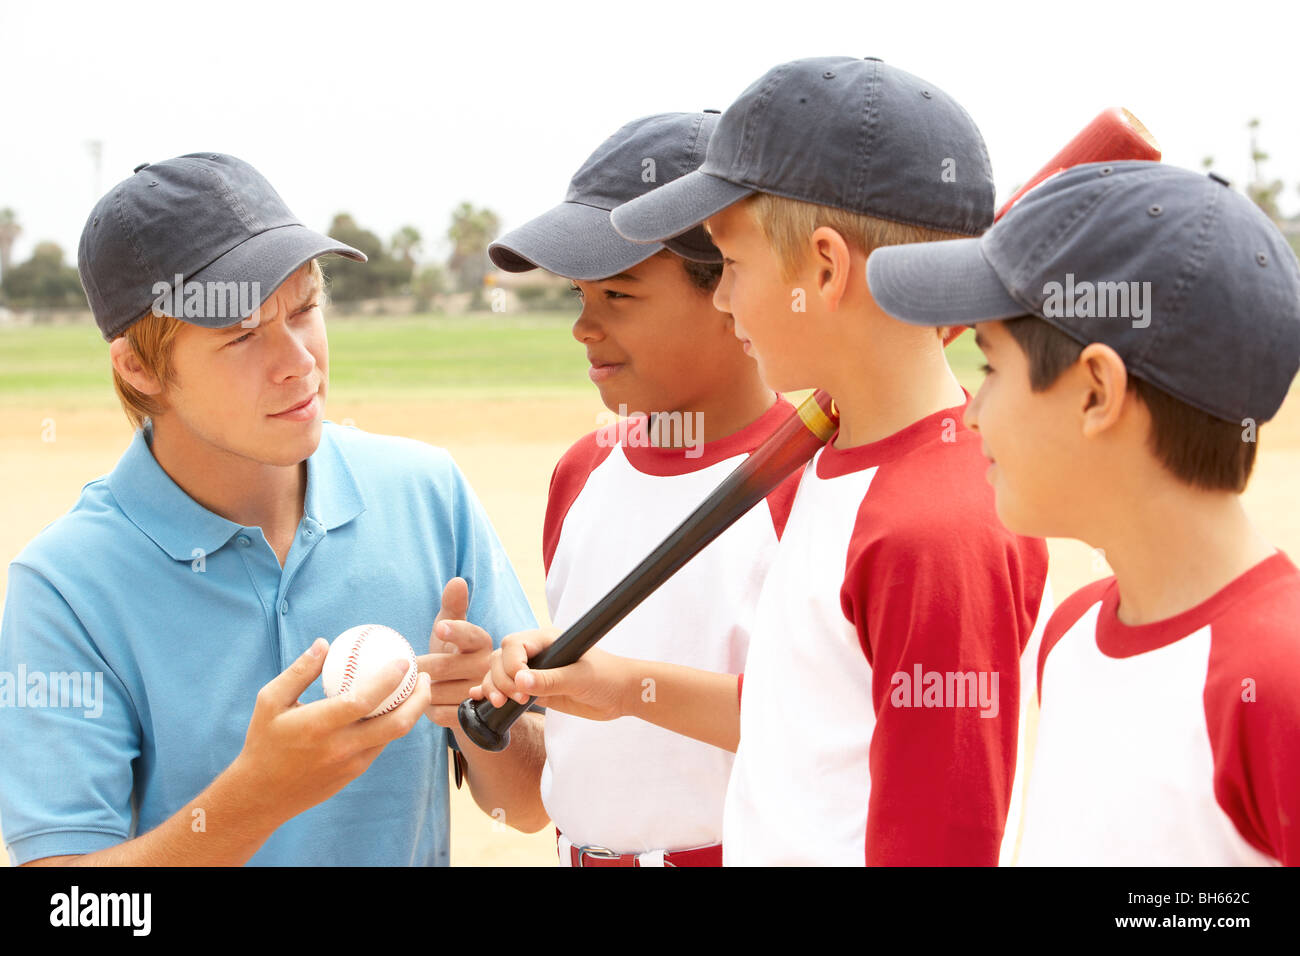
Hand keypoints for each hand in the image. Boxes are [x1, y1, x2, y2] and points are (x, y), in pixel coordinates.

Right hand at [232, 638, 432, 825]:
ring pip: (393, 736)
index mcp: (320, 726)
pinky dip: (391, 725)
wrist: (261, 795)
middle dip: (419, 698)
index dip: (390, 680)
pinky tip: (392, 708)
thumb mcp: (270, 701)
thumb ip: (299, 672)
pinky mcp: (354, 774)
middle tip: (424, 676)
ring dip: (410, 712)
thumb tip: (324, 644)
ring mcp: (351, 764)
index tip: (403, 660)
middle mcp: (341, 747)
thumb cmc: (264, 741)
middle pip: (396, 724)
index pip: (365, 701)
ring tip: (415, 689)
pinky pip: (381, 745)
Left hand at [418, 577, 495, 726]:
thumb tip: (457, 580)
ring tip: (425, 688)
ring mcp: (482, 693)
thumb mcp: (451, 630)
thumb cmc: (454, 656)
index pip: (467, 634)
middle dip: (420, 668)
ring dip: (422, 691)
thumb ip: (453, 606)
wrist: (469, 697)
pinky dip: (428, 710)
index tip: (440, 627)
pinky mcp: (473, 717)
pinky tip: (432, 705)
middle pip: (440, 666)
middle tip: (410, 670)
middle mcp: (487, 667)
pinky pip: (437, 713)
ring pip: (435, 691)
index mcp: (482, 642)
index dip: (454, 631)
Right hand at [469, 628, 628, 721]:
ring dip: (494, 687)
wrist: (621, 695)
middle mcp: (537, 652)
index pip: (513, 645)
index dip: (510, 665)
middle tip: (519, 699)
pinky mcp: (534, 689)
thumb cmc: (607, 678)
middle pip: (500, 659)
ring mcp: (534, 671)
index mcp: (546, 639)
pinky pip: (507, 689)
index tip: (521, 685)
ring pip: (499, 674)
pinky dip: (493, 692)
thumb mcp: (579, 679)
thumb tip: (520, 681)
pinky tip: (481, 699)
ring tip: (502, 704)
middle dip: (501, 679)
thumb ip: (549, 680)